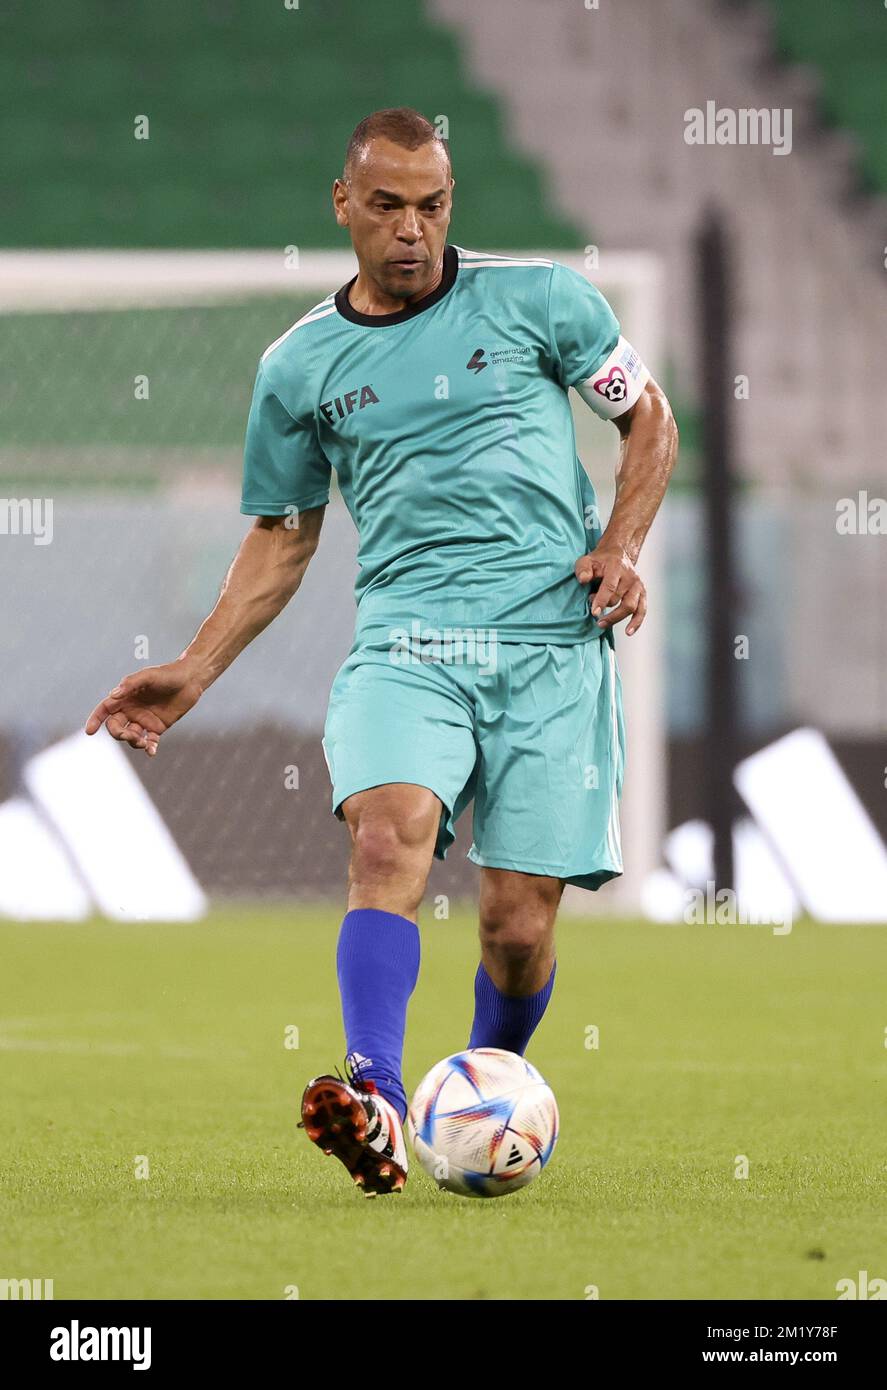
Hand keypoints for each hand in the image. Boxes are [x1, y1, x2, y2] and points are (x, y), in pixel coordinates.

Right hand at [85, 662, 204, 755]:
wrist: (190, 680)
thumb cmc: (167, 674)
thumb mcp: (148, 676)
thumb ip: (131, 684)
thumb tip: (113, 695)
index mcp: (125, 697)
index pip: (104, 709)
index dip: (95, 719)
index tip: (90, 731)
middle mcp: (131, 710)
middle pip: (115, 727)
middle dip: (118, 734)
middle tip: (129, 735)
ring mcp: (144, 720)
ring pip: (130, 736)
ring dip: (133, 742)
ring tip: (143, 742)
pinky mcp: (158, 728)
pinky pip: (149, 741)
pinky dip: (149, 748)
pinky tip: (151, 751)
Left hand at [574, 543, 646, 634]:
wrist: (619, 555)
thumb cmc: (600, 560)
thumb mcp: (587, 560)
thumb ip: (583, 569)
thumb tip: (583, 580)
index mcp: (616, 567)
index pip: (610, 586)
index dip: (601, 601)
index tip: (594, 613)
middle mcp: (630, 577)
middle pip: (618, 598)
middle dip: (604, 607)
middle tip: (593, 611)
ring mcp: (637, 586)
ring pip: (630, 606)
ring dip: (616, 618)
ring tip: (601, 624)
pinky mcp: (642, 594)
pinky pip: (642, 610)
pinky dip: (636, 622)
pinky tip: (628, 632)